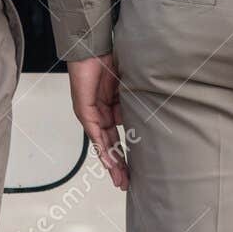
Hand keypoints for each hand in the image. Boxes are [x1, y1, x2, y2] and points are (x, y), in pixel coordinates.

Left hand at [68, 54, 127, 189]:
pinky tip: (109, 162)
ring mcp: (91, 115)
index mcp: (109, 110)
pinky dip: (103, 148)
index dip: (125, 154)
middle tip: (125, 183)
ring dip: (111, 162)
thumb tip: (148, 118)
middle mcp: (99, 116)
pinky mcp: (85, 111)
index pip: (118, 138)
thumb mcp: (128, 87)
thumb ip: (134, 103)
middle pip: (110, 145)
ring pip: (103, 144)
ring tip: (119, 179)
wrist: (93, 48)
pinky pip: (95, 133)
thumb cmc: (109, 61)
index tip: (134, 170)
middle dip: (118, 165)